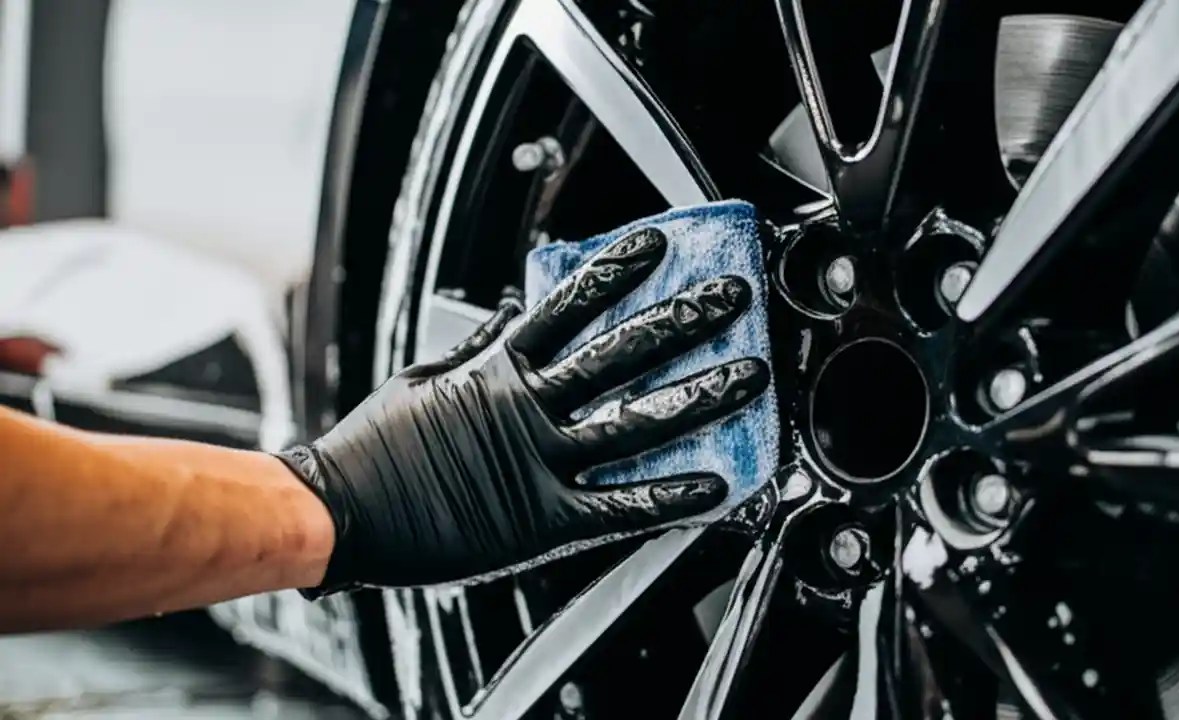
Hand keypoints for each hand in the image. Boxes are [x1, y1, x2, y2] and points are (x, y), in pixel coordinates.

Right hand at [277, 228, 768, 595]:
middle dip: (683, 320)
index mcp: (496, 369)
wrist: (339, 516)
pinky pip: (619, 506)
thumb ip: (477, 348)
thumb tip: (510, 312)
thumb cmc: (374, 450)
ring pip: (634, 422)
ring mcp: (538, 463)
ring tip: (748, 376)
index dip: (618, 270)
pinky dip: (670, 496)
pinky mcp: (543, 522)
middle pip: (620, 353)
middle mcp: (526, 408)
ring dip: (697, 396)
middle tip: (731, 297)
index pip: (568, 304)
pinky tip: (716, 485)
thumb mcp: (424, 380)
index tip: (659, 244)